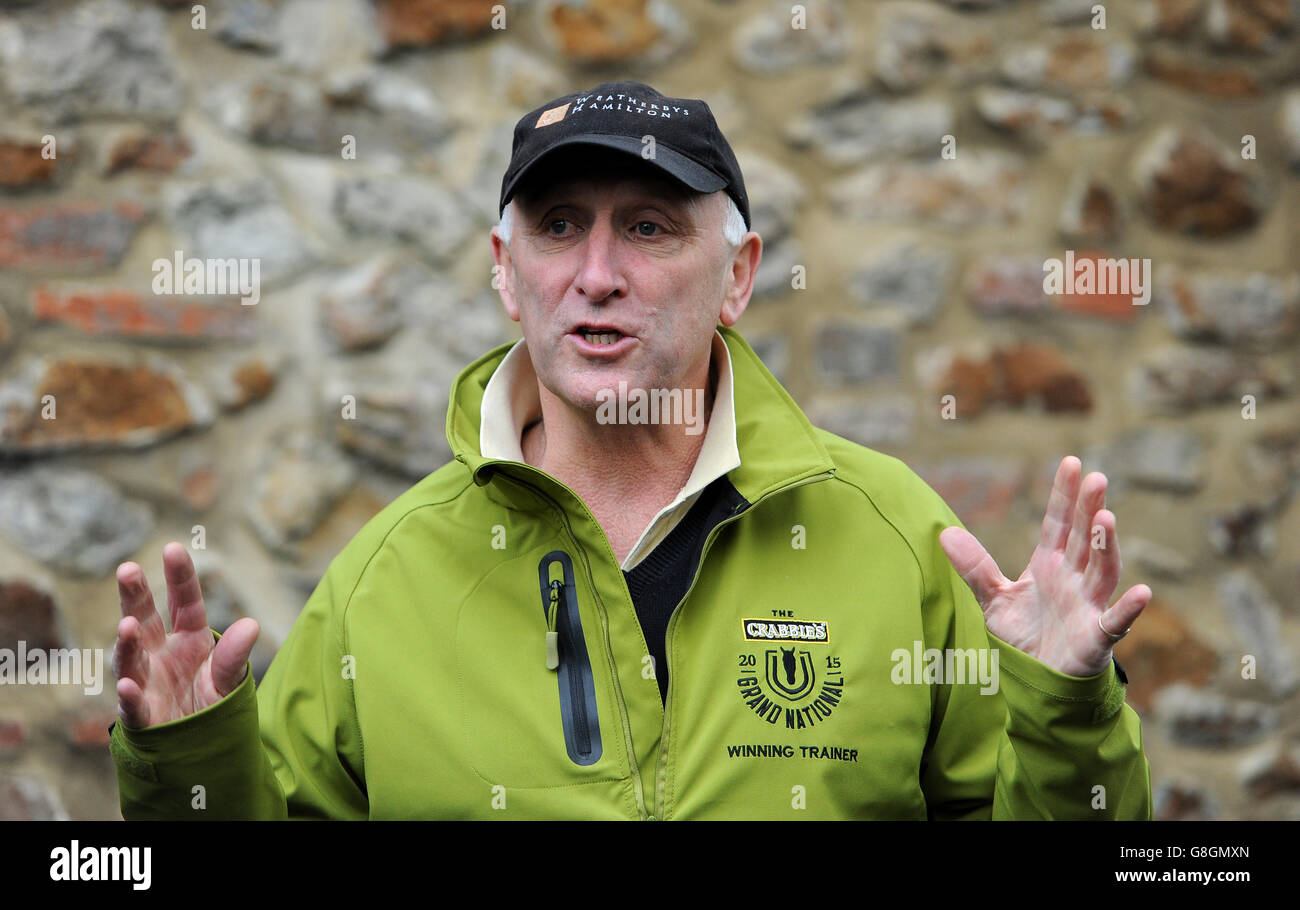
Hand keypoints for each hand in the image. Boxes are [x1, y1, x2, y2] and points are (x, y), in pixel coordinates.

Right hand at [113, 542, 259, 728]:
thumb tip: (251, 624)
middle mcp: (161, 654)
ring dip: (127, 644)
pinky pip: (134, 705)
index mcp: (189, 638)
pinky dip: (130, 697)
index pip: (185, 602)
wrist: (198, 746)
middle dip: (135, 596)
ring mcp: (147, 683)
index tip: (173, 548)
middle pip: (145, 619)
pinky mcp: (143, 716)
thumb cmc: (210, 703)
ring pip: (132, 659)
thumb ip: (235, 655)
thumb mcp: (229, 677)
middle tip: (127, 569)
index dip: (179, 577)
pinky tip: (128, 685)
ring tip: (127, 625)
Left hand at [938, 455, 1150, 677]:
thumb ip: (974, 566)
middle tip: (1096, 479)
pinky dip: (1128, 610)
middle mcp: (1073, 579)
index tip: (1071, 462)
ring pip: (1101, 571)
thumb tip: (944, 532)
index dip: (1064, 495)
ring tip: (1106, 519)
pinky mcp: (1094, 638)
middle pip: (1083, 539)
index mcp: (1049, 565)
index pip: (1059, 523)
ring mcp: (1087, 606)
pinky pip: (1114, 623)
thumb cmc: (1024, 635)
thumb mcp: (993, 598)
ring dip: (1105, 546)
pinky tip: (1142, 593)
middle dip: (1089, 510)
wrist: (1038, 681)